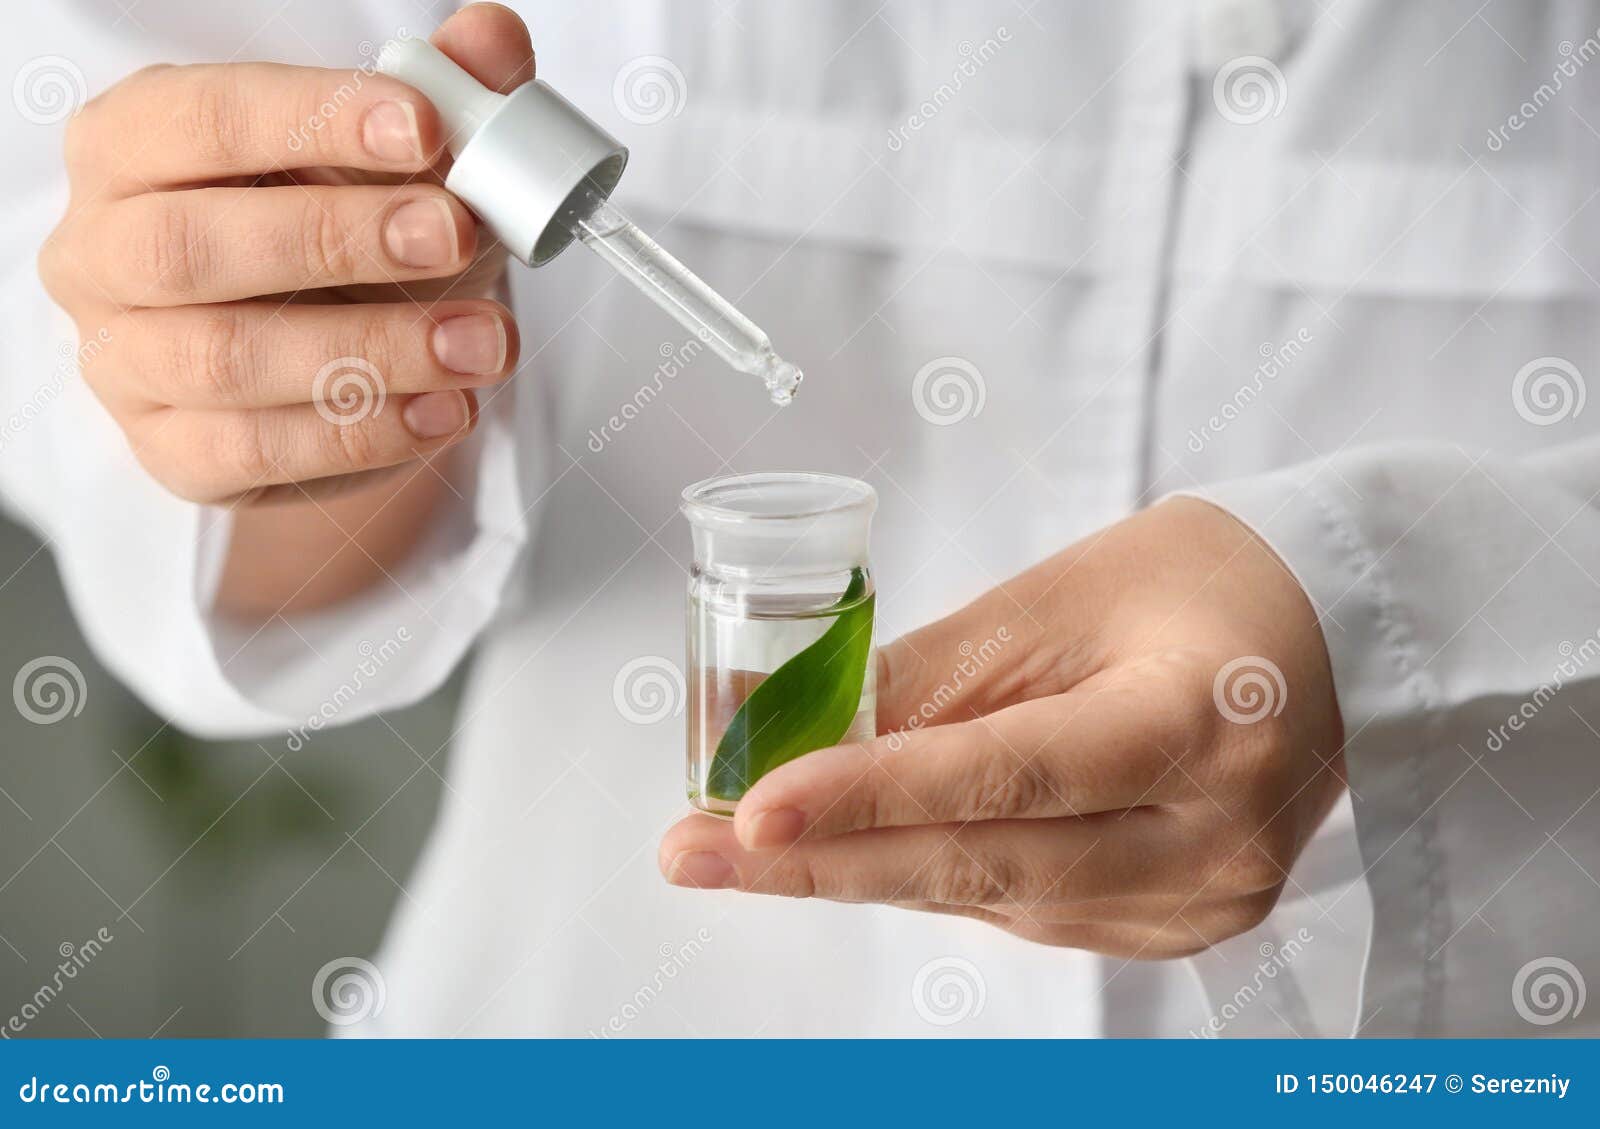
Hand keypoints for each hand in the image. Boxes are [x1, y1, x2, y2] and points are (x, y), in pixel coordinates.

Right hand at [38, 4, 529, 504]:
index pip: (204, 118)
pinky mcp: (175, 453)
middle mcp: (104, 250)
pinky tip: (444, 411)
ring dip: (370, 352)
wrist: (344, 361)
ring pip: (225, 360)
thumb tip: (492, 42)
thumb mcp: (404, 163)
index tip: (425, 128)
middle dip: (335, 239)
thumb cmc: (354, 237)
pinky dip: (360, 436)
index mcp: (135, 145)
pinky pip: (254, 453)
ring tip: (482, 344)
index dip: (313, 120)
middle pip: (191, 246)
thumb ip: (445, 97)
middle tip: (453, 235)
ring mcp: (126, 361)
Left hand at [660, 498, 1345, 958]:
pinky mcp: (1190, 923)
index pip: (1009, 774)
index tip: (750, 811)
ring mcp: (1210, 896)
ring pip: (998, 900)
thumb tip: (795, 737)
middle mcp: (1217, 832)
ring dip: (871, 871)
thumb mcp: (1056, 598)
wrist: (1331, 628)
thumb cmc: (1197, 581)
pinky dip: (947, 876)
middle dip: (825, 864)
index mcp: (1201, 718)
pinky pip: (1035, 913)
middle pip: (988, 865)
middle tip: (693, 855)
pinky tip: (876, 849)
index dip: (871, 798)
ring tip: (755, 846)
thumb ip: (931, 679)